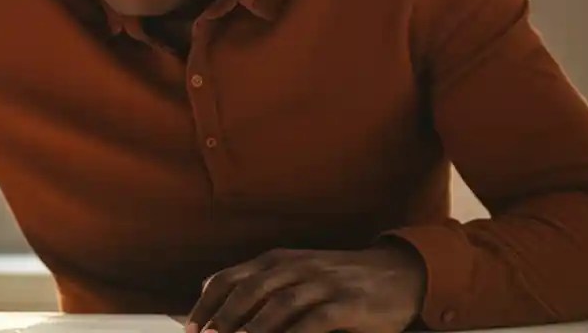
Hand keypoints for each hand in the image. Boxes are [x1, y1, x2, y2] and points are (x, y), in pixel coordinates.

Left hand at [184, 245, 425, 332]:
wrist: (398, 273)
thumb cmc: (338, 280)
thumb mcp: (295, 273)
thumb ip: (258, 284)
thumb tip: (210, 294)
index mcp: (277, 261)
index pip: (231, 279)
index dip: (207, 304)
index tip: (189, 328)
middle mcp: (296, 268)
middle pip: (249, 290)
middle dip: (222, 318)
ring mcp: (322, 284)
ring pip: (278, 304)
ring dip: (252, 327)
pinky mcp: (348, 304)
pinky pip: (315, 321)